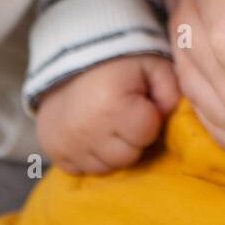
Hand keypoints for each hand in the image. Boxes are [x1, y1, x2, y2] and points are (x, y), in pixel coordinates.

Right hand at [35, 54, 179, 173]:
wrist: (71, 55)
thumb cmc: (119, 62)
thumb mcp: (153, 66)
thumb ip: (170, 92)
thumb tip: (169, 120)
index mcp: (112, 106)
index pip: (146, 134)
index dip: (149, 120)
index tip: (141, 104)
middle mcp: (87, 130)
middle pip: (127, 156)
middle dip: (132, 139)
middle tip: (125, 116)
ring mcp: (67, 143)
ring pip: (105, 168)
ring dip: (112, 150)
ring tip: (108, 124)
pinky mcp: (54, 151)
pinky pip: (81, 169)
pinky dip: (89, 156)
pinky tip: (92, 134)